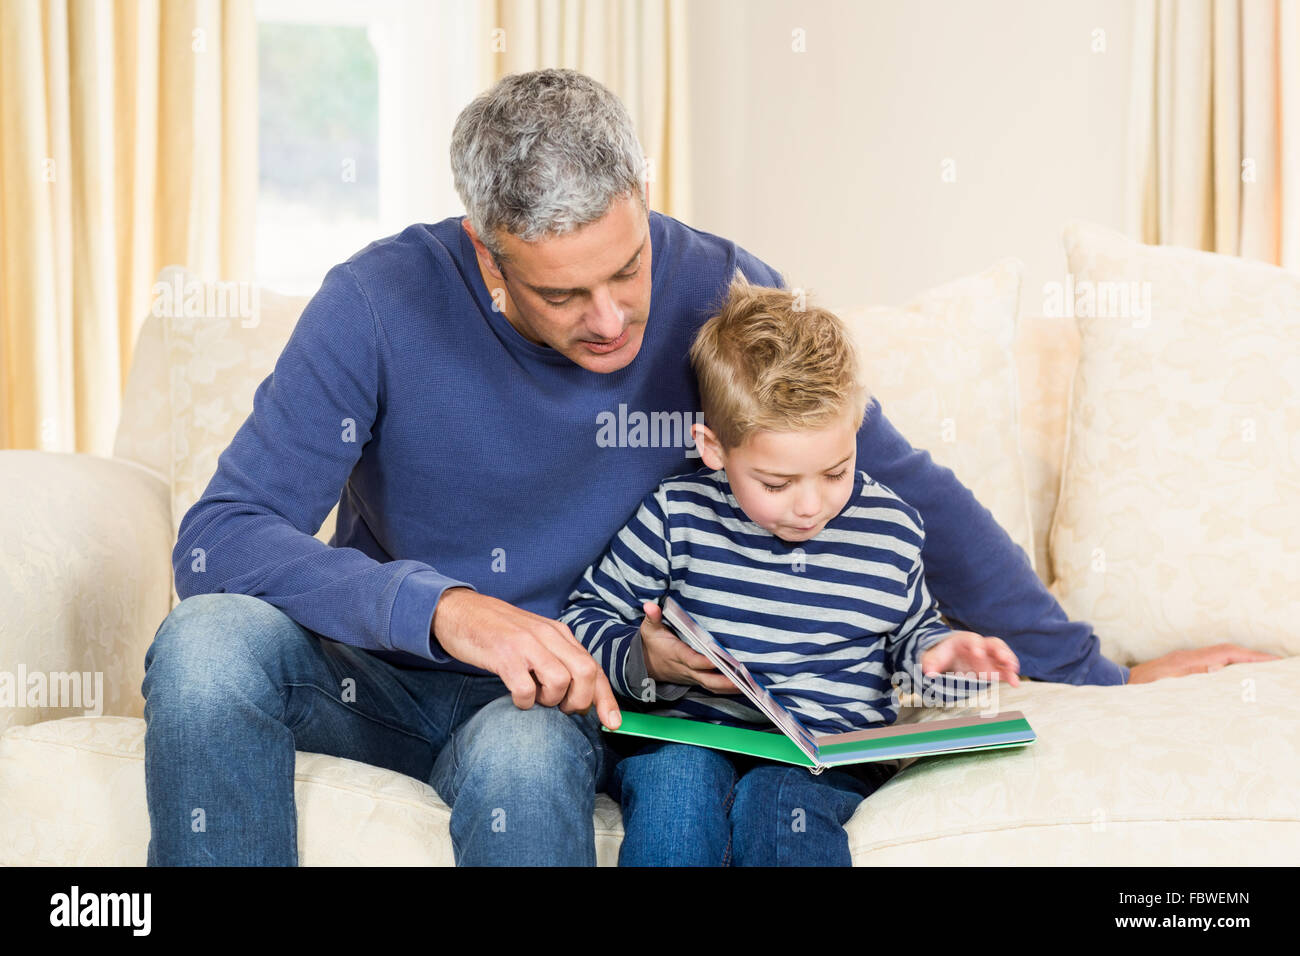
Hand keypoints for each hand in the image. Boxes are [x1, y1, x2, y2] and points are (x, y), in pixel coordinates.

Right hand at [431, 588, 620, 728]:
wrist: (460, 611)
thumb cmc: (499, 632)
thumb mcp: (535, 640)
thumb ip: (557, 660)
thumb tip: (579, 696)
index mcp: (560, 634)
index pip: (594, 668)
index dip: (606, 699)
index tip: (613, 724)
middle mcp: (548, 636)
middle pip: (586, 673)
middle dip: (581, 702)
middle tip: (563, 709)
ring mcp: (526, 644)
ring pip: (560, 681)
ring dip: (551, 701)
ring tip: (536, 698)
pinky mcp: (504, 655)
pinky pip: (525, 689)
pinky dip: (524, 701)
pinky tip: (516, 696)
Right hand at [639, 601, 739, 693]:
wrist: (647, 664)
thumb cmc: (652, 643)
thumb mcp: (649, 628)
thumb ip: (653, 617)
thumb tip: (650, 605)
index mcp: (676, 654)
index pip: (692, 660)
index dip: (704, 662)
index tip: (717, 660)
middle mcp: (686, 668)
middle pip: (706, 678)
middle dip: (723, 681)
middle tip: (741, 680)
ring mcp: (692, 676)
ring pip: (711, 685)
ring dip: (728, 687)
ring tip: (747, 685)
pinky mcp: (696, 679)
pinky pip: (712, 687)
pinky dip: (726, 689)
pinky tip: (741, 687)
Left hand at [921, 630, 1020, 686]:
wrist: (949, 656)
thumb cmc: (942, 654)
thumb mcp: (932, 657)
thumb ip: (930, 663)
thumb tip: (928, 672)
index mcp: (964, 641)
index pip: (972, 640)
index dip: (976, 646)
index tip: (978, 654)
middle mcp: (980, 646)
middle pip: (993, 644)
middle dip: (1000, 650)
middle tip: (1004, 659)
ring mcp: (988, 656)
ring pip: (1002, 655)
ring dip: (1009, 661)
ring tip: (1013, 671)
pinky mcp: (993, 667)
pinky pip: (1004, 669)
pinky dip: (1011, 674)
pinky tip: (1015, 682)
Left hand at [1126, 643, 1280, 683]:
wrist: (1118, 683)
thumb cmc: (1140, 688)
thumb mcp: (1165, 685)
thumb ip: (1191, 677)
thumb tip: (1218, 669)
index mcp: (1188, 660)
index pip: (1227, 654)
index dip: (1252, 656)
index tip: (1273, 661)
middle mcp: (1188, 657)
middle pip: (1227, 651)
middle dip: (1253, 657)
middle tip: (1276, 664)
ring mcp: (1185, 660)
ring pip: (1220, 656)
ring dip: (1241, 660)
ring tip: (1263, 670)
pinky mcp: (1181, 666)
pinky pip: (1211, 662)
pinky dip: (1227, 665)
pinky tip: (1234, 674)